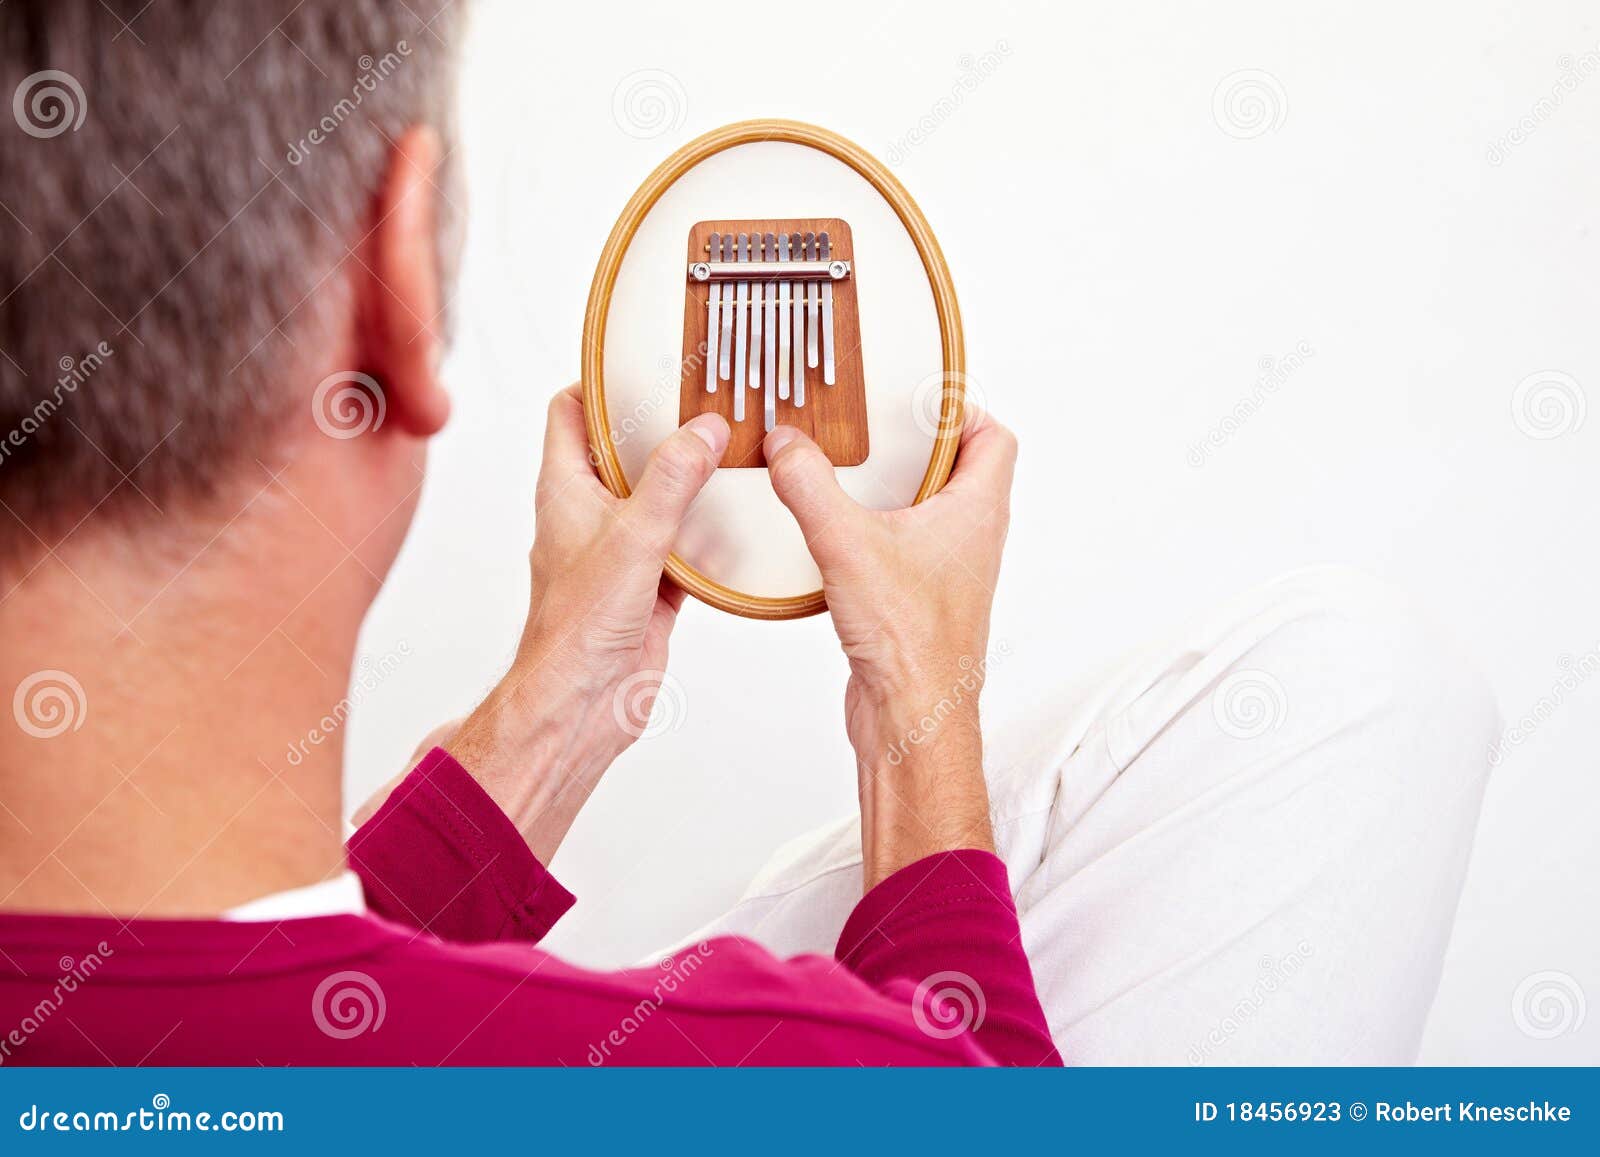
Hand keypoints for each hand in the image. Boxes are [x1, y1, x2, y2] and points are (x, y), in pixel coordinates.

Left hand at [443, 384, 728, 861]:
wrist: (583, 703)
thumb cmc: (577, 629)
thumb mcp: (632, 537)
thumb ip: (669, 480)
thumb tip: (702, 429)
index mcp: (564, 489)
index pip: (568, 412)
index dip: (597, 382)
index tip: (642, 362)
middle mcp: (588, 514)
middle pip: (622, 449)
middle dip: (660, 424)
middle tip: (704, 398)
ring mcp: (620, 549)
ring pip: (656, 496)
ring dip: (689, 476)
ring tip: (731, 445)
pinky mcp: (650, 584)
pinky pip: (683, 542)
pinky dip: (708, 528)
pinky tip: (740, 516)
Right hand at [762, 408, 1016, 887]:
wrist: (914, 719)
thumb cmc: (911, 644)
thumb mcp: (848, 544)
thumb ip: (810, 485)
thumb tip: (786, 444)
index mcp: (977, 512)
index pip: (995, 437)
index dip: (963, 409)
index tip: (916, 399)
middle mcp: (973, 539)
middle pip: (963, 470)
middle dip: (918, 444)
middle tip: (873, 430)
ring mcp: (951, 573)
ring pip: (933, 512)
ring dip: (897, 491)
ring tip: (848, 474)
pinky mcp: (922, 602)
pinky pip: (908, 549)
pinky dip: (880, 531)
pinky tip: (837, 535)